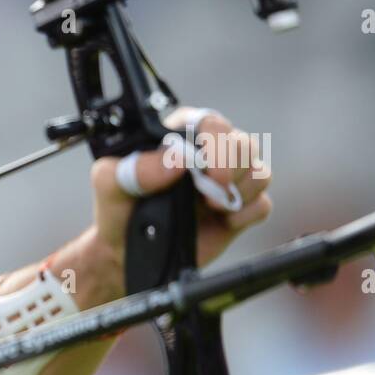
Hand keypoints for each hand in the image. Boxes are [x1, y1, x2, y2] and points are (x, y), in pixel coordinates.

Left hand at [89, 107, 273, 291]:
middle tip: (210, 192)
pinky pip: (263, 204)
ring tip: (212, 207)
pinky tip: (225, 222)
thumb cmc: (117, 208)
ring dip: (242, 190)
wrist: (124, 251)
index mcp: (179, 136)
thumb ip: (134, 168)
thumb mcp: (110, 184)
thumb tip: (177, 161)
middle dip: (232, 168)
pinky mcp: (238, 210)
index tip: (203, 167)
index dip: (216, 141)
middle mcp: (209, 154)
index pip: (211, 122)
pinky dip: (248, 213)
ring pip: (260, 172)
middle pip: (245, 145)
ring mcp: (226, 182)